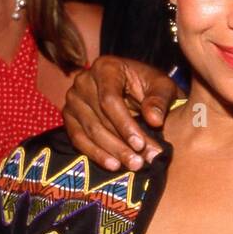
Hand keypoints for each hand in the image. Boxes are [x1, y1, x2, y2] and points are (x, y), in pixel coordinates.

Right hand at [63, 55, 180, 170]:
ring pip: (89, 132)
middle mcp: (83, 81)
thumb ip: (160, 100)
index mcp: (105, 67)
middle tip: (141, 162)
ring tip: (133, 166)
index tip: (140, 145)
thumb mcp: (163, 87)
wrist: (135, 89)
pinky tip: (113, 165)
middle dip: (122, 144)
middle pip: (100, 119)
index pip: (109, 99)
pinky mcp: (69, 117)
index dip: (125, 124)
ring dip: (111, 152)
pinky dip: (96, 154)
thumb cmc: (150, 86)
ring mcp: (73, 100)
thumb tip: (154, 120)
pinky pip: (78, 139)